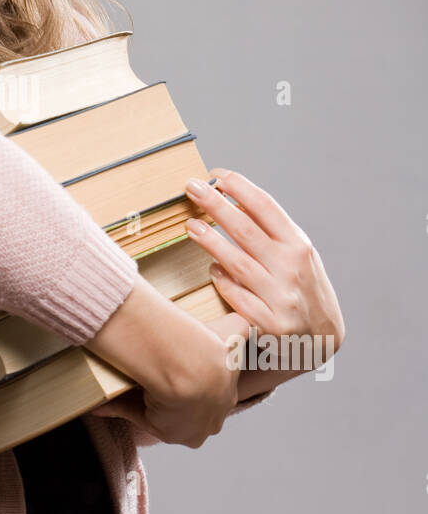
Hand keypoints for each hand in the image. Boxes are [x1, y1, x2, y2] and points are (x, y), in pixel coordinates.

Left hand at [184, 169, 345, 367]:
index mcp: (299, 245)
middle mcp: (292, 268)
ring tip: (191, 225)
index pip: (266, 207)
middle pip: (247, 230)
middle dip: (216, 205)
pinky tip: (212, 270)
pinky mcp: (270, 325)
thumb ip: (271, 232)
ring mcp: (282, 297)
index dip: (239, 187)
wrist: (323, 340)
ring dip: (212, 242)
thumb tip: (233, 198)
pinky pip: (240, 299)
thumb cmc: (302, 288)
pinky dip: (225, 283)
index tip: (216, 174)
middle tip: (192, 187)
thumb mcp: (297, 256)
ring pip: (239, 263)